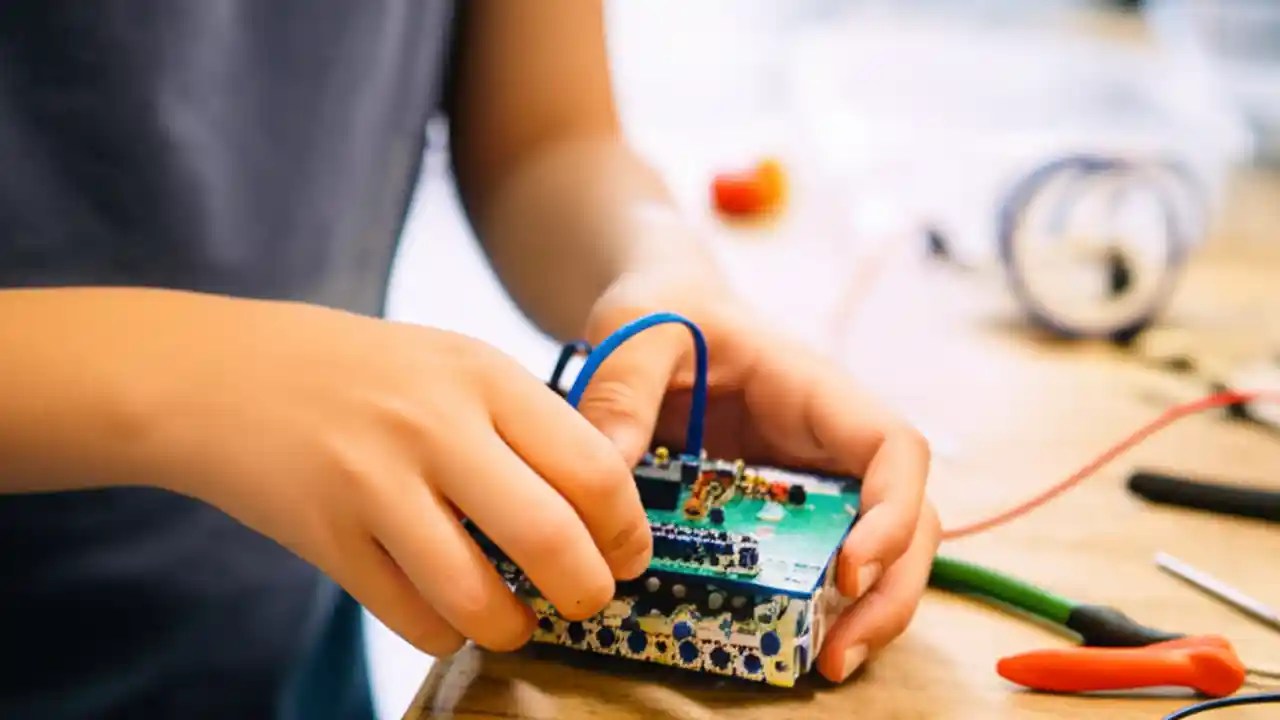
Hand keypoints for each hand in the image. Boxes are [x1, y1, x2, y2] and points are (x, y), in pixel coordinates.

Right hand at [112, 290, 650, 656]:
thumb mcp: (452, 362)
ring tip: (517, 622)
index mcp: (482, 376)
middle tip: (588, 601)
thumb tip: (602, 505)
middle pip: (551, 537)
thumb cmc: (359, 373)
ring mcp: (374, 483)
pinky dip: (444, 633)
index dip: (626, 528)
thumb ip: (526, 421)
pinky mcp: (326, 536)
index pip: (593, 468)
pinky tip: (448, 616)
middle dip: (588, 591)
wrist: (220, 373)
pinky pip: (409, 617)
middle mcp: (434, 426)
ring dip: (513, 628)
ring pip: (477, 596)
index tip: (628, 554)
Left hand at [576, 271, 938, 682]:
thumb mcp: (636, 328)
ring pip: (874, 553)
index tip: (848, 568)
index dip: (893, 512)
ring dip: (863, 613)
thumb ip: (621, 387)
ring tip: (822, 666)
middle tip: (837, 655)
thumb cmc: (663, 310)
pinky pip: (810, 564)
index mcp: (815, 392)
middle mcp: (828, 444)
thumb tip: (606, 470)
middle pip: (907, 519)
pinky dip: (808, 608)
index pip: (893, 448)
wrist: (657, 318)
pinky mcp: (775, 514)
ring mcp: (808, 483)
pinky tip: (776, 643)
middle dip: (890, 591)